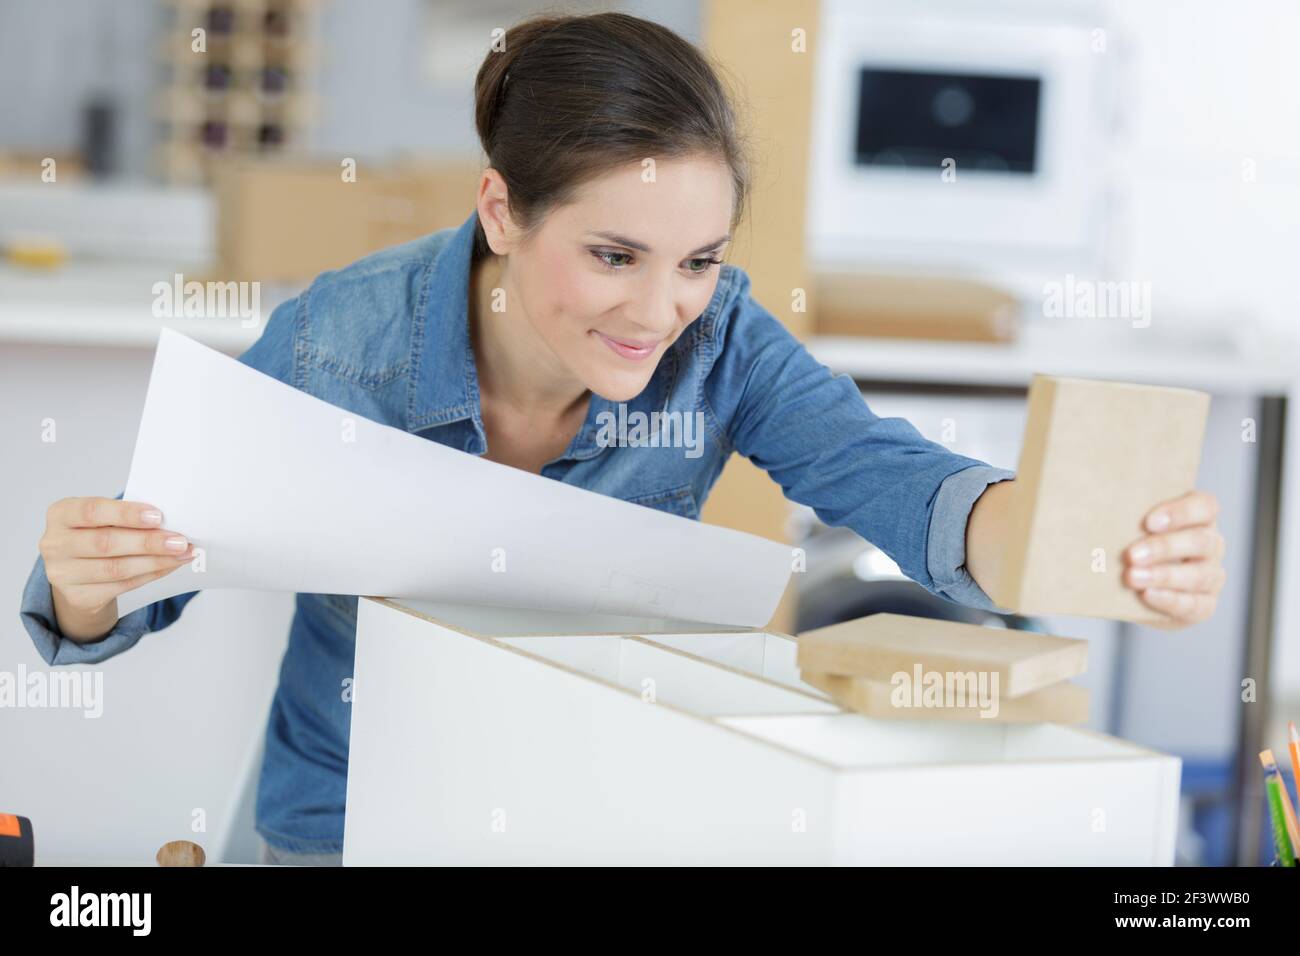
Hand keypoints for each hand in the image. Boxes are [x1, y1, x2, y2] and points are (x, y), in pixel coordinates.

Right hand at [40, 496, 194, 616]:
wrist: (78, 571)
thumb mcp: (104, 518)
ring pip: (116, 568)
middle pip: (105, 543)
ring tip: (183, 554)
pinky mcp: (78, 596)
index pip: (92, 511)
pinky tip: (170, 566)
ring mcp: (62, 573)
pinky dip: (151, 574)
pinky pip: (122, 585)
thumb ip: (127, 518)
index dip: (126, 514)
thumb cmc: (97, 533)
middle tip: (180, 541)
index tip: (158, 516)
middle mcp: (55, 544)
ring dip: (155, 561)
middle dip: (148, 542)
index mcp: (61, 514)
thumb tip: (170, 523)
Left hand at [1121, 490, 1225, 627]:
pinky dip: (1170, 600)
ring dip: (1164, 576)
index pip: (1205, 507)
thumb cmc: (1130, 545)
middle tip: (1131, 554)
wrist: (1133, 592)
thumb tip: (1092, 500)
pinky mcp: (1204, 605)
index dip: (1181, 512)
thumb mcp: (1130, 526)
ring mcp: (1211, 576)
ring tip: (1132, 577)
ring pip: (1200, 574)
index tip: (1148, 522)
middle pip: (1201, 541)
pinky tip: (1147, 595)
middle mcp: (1211, 545)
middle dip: (1164, 547)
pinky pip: (1194, 604)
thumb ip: (1124, 513)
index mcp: (1198, 518)